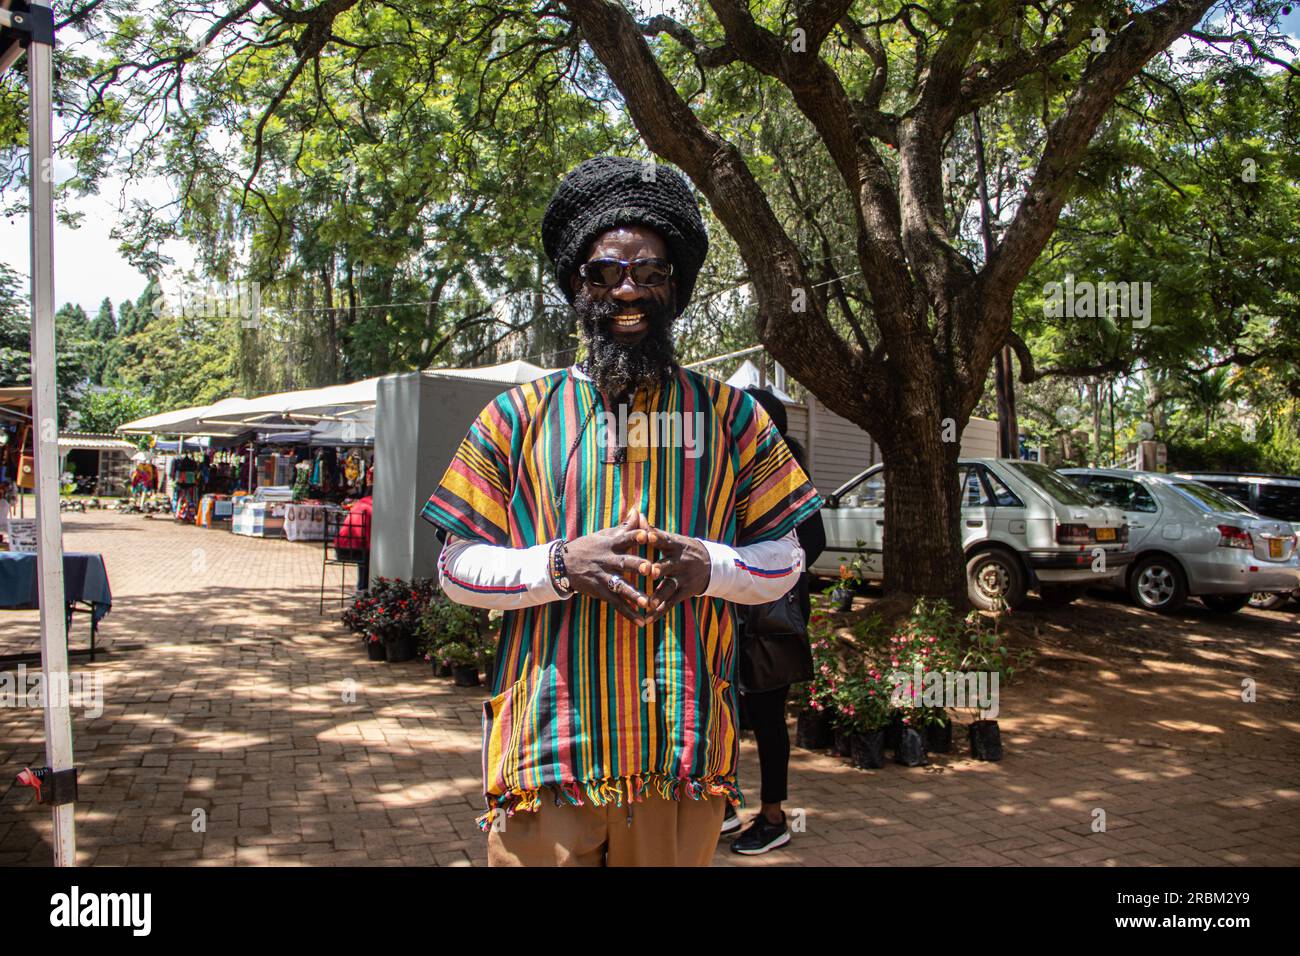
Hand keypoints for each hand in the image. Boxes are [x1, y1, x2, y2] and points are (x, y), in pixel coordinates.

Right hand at [563, 507, 659, 626]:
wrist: (563, 565)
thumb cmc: (590, 547)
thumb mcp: (605, 534)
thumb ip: (625, 526)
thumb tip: (639, 510)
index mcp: (612, 544)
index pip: (625, 538)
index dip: (635, 536)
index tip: (647, 535)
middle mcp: (609, 560)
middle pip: (625, 563)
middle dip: (638, 566)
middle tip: (652, 570)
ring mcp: (604, 578)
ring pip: (621, 587)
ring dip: (634, 595)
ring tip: (647, 602)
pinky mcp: (602, 592)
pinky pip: (617, 604)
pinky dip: (629, 613)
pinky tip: (642, 621)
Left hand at [637, 517, 710, 626]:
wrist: (712, 565)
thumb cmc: (683, 549)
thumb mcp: (672, 538)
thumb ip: (651, 529)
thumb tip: (636, 513)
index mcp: (674, 545)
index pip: (664, 540)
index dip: (655, 537)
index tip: (646, 535)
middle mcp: (679, 562)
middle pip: (667, 565)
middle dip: (659, 569)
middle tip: (650, 572)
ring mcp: (682, 578)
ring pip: (668, 588)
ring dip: (658, 596)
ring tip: (647, 604)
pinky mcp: (683, 592)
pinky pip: (669, 603)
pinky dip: (658, 612)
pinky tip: (647, 620)